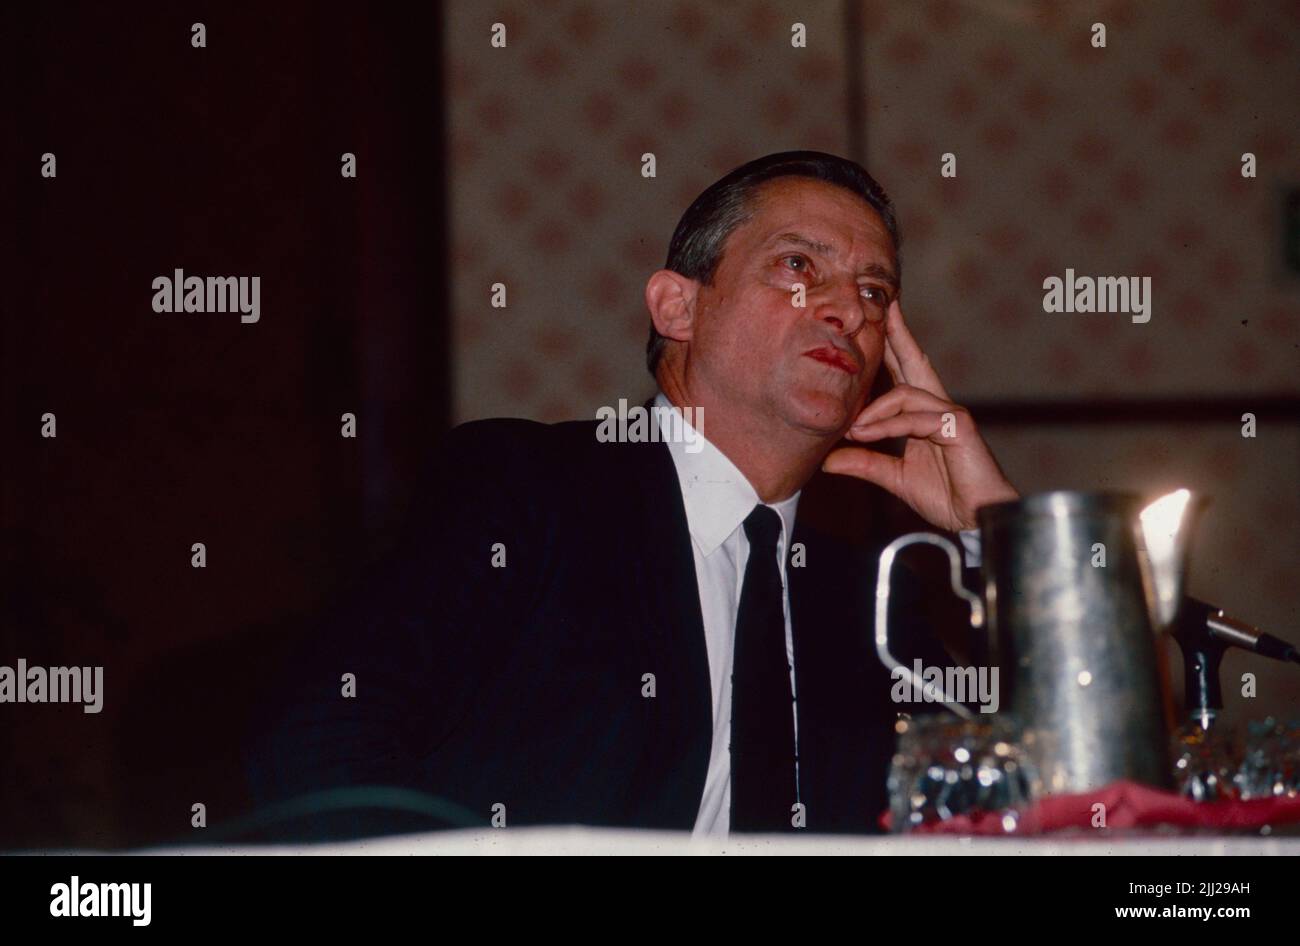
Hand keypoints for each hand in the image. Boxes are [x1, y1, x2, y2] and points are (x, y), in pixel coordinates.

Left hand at [822, 299, 1018, 531]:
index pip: (905, 373)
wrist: (976, 518)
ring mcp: (951, 414)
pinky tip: (867, 434)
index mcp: (924, 413)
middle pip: (915, 361)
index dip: (892, 347)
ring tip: (851, 431)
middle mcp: (939, 406)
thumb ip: (864, 464)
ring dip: (874, 410)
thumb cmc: (946, 495)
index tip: (876, 323)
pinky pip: (917, 418)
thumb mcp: (894, 477)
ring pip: (907, 394)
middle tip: (884, 305)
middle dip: (899, 333)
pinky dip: (889, 425)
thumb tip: (827, 460)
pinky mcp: (959, 427)